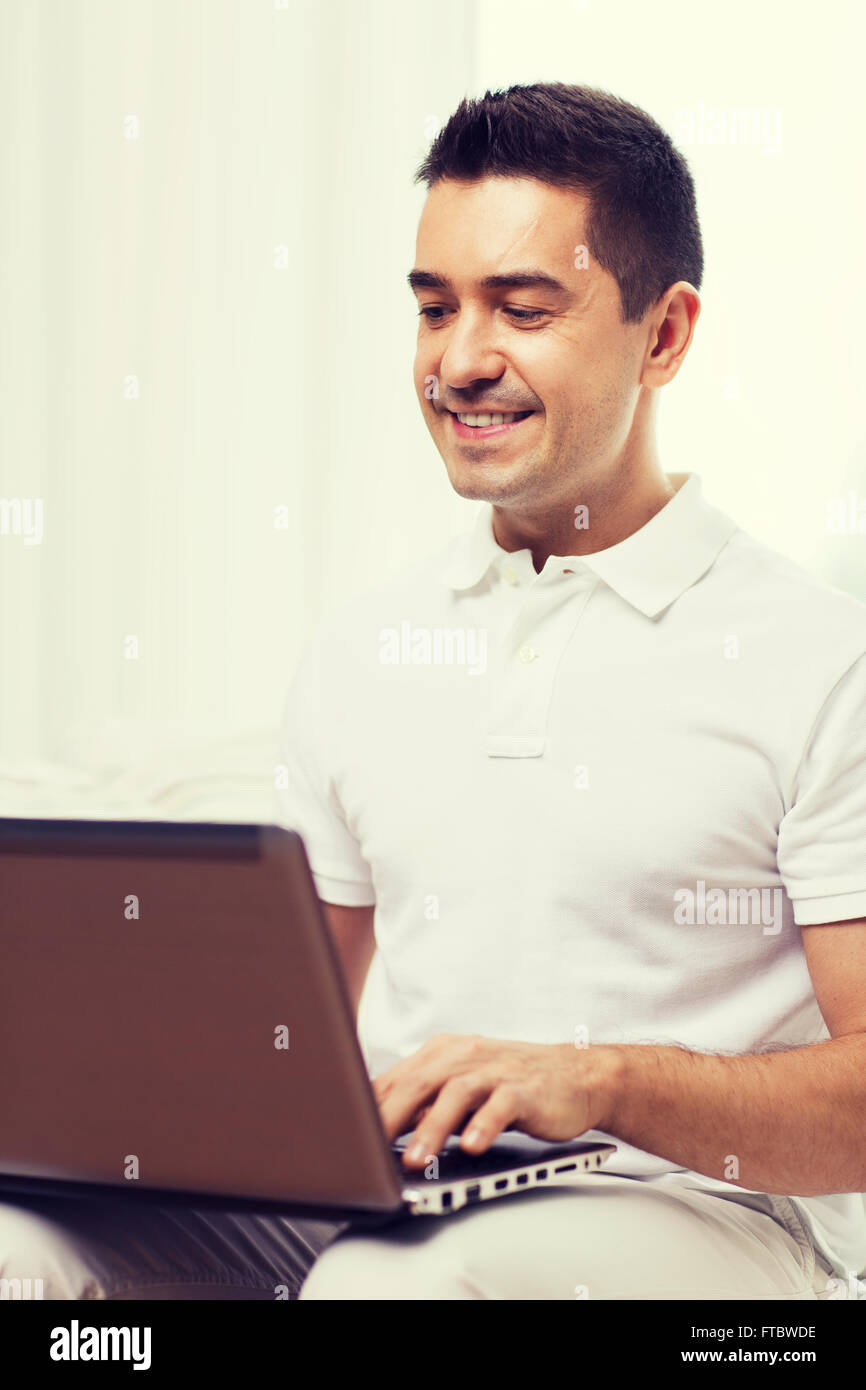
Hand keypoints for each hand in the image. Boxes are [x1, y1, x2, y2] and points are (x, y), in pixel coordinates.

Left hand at [371, 1032, 620, 1169]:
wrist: (575, 1075)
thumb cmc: (510, 1084)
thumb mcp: (461, 1087)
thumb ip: (424, 1103)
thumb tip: (379, 1131)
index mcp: (442, 1053)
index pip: (396, 1079)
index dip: (367, 1107)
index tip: (342, 1135)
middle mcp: (464, 1055)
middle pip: (419, 1083)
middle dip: (390, 1117)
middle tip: (366, 1149)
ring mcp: (495, 1070)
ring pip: (456, 1095)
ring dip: (433, 1128)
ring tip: (416, 1160)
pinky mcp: (525, 1089)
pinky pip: (501, 1106)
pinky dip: (485, 1126)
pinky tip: (473, 1147)